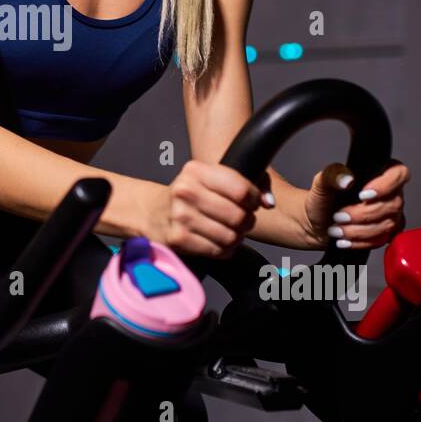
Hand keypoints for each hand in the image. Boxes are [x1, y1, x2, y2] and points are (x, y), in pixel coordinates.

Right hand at [146, 159, 270, 257]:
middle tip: (242, 221)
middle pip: (238, 215)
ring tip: (230, 232)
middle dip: (246, 221)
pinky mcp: (178, 239)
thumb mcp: (210, 178)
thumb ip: (245, 183)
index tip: (251, 203)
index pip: (241, 189)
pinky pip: (218, 250)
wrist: (151, 212)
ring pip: (230, 236)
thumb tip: (268, 202)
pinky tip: (218, 242)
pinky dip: (224, 250)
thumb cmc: (189, 195)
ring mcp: (180, 216)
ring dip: (236, 237)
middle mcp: (186, 191)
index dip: (254, 200)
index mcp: (196, 171)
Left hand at [303, 159, 408, 250]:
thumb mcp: (321, 184)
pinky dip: (360, 242)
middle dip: (362, 214)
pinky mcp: (386, 232)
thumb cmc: (322, 200)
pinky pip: (382, 240)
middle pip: (392, 204)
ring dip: (358, 231)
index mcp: (378, 172)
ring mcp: (390, 214)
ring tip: (337, 229)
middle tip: (339, 216)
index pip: (399, 173)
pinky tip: (345, 239)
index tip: (362, 195)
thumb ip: (332, 175)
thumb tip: (346, 178)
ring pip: (388, 225)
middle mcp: (389, 192)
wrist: (316, 223)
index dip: (385, 186)